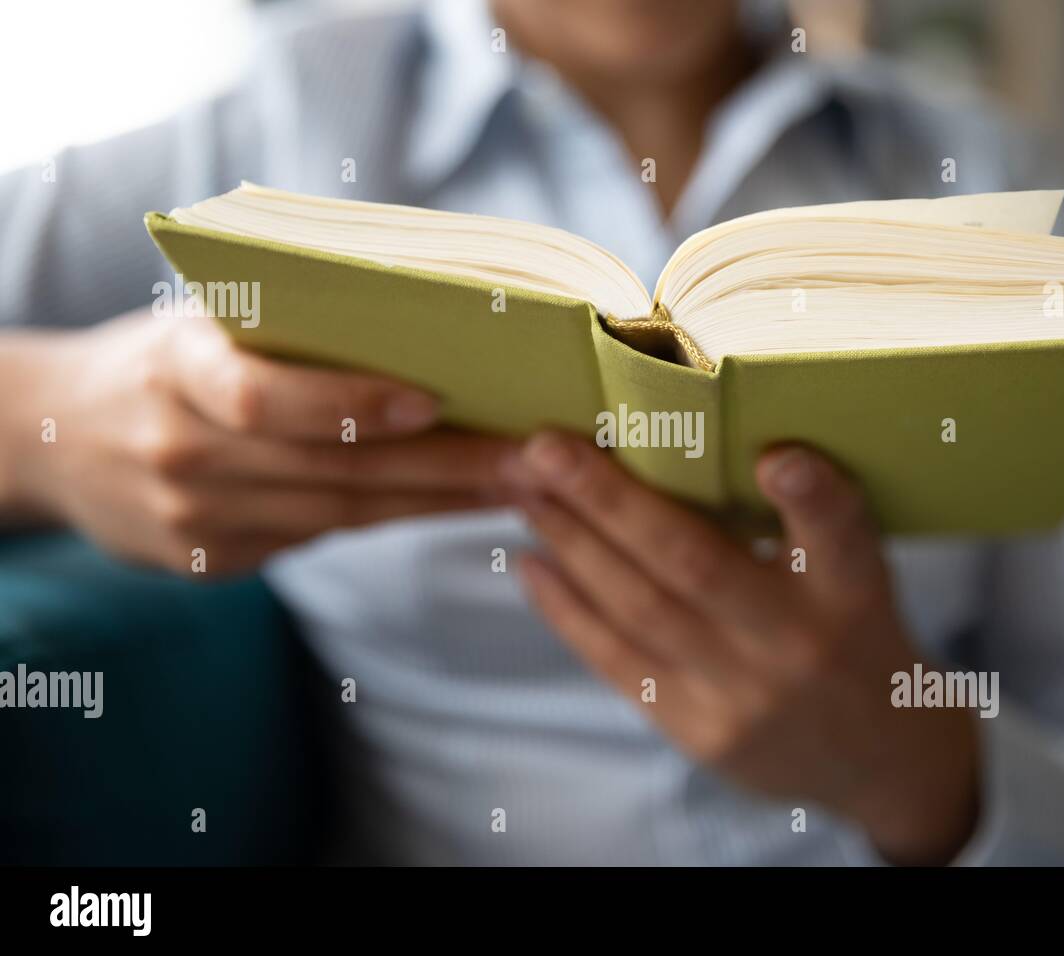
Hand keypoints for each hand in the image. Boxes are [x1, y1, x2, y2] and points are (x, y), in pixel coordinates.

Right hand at [0, 309, 517, 574]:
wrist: (63, 440)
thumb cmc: (165, 361)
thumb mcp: (202, 323)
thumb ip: (288, 330)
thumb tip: (431, 331)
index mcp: (176, 369)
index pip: (264, 397)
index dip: (350, 403)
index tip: (434, 401)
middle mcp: (182, 450)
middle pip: (333, 469)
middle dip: (446, 467)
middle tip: (533, 460)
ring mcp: (194, 517)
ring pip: (343, 514)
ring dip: (440, 501)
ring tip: (520, 485)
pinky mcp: (210, 559)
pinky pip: (321, 536)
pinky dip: (395, 518)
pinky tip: (454, 503)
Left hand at [510, 432, 979, 864]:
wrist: (878, 761)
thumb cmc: (853, 635)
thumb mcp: (858, 573)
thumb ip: (807, 518)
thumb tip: (705, 441)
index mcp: (852, 590)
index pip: (841, 535)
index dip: (812, 495)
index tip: (777, 458)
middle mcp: (799, 644)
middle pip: (697, 565)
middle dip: (612, 501)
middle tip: (547, 448)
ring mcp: (745, 696)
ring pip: (643, 609)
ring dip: (574, 544)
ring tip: (526, 493)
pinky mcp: (701, 734)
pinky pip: (621, 664)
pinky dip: (569, 611)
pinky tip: (531, 564)